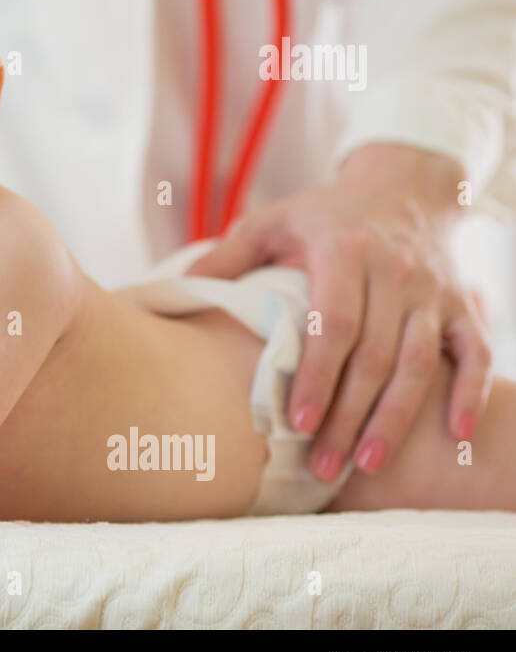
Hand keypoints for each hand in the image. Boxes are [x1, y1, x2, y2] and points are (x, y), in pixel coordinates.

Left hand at [188, 144, 490, 481]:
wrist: (402, 185)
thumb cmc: (322, 214)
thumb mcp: (271, 221)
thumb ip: (226, 257)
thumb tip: (177, 289)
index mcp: (343, 251)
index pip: (334, 324)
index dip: (316, 376)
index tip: (295, 422)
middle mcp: (395, 271)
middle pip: (375, 356)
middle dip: (348, 415)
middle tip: (322, 466)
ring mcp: (433, 291)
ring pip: (421, 364)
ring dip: (396, 419)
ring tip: (367, 465)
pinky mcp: (461, 305)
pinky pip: (475, 353)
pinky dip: (471, 394)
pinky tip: (456, 437)